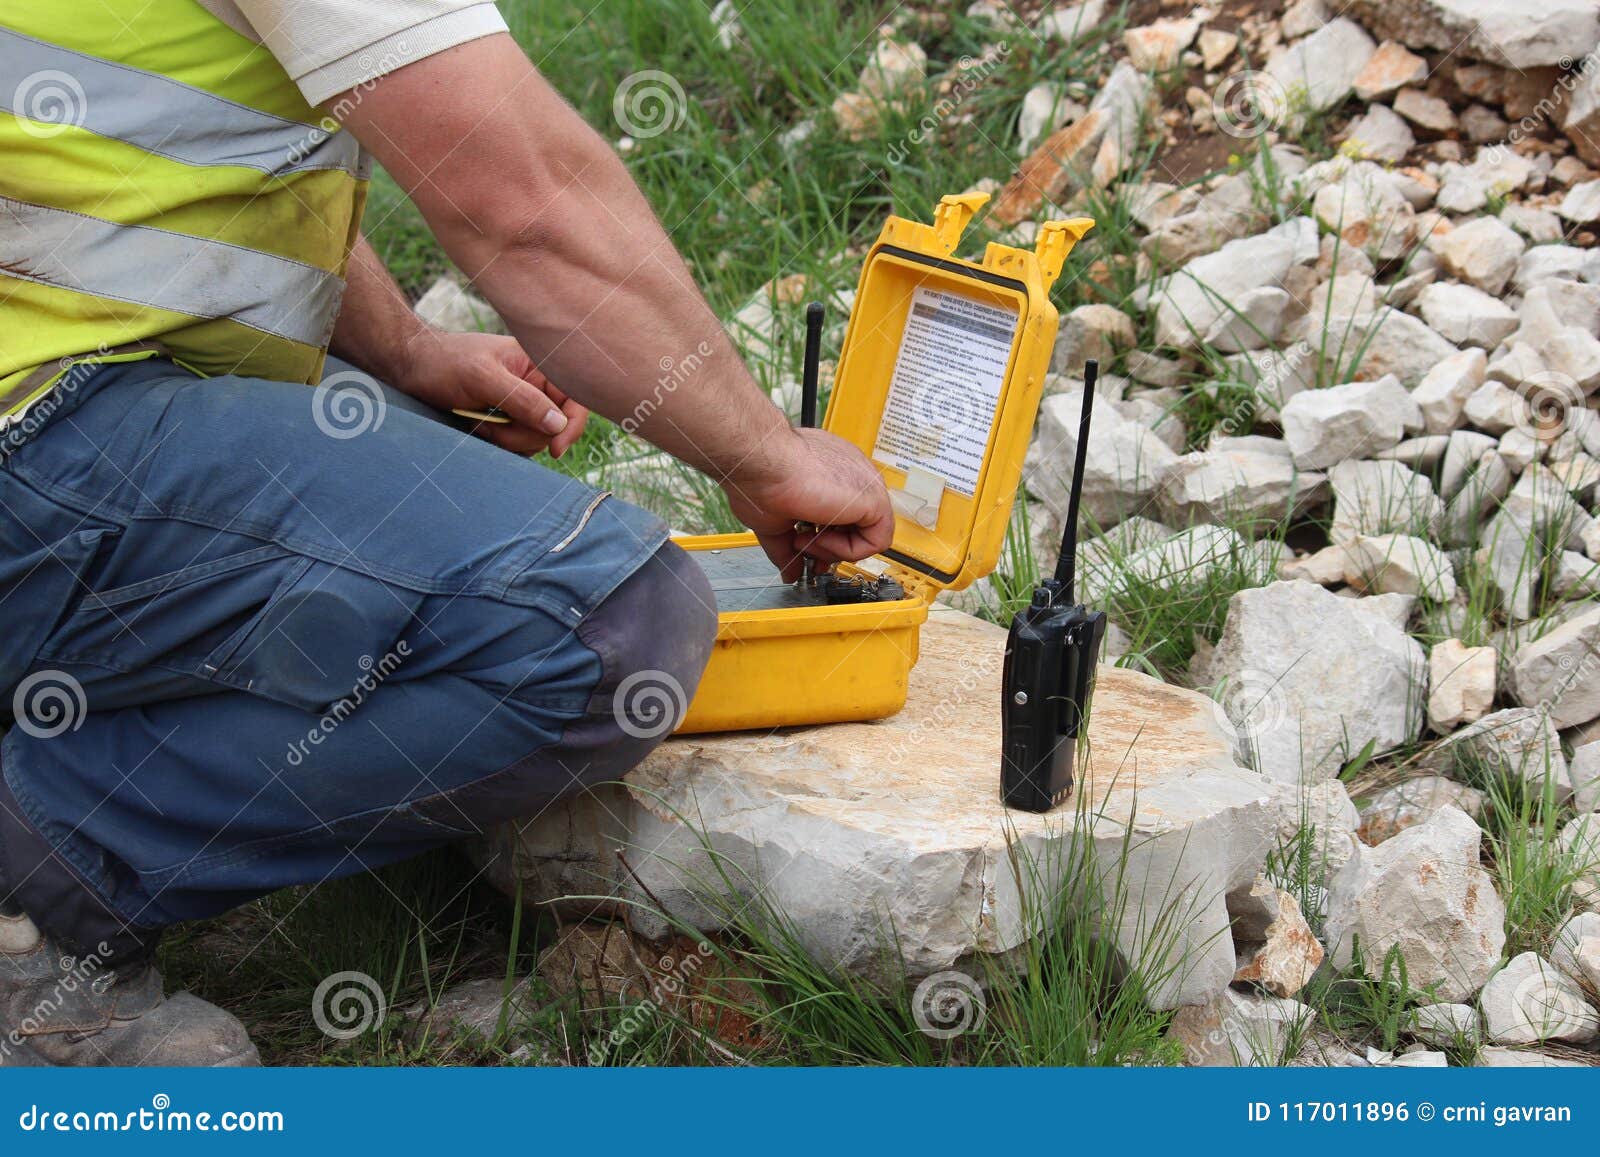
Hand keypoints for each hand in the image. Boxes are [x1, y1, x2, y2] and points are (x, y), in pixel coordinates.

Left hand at [399, 330, 588, 457]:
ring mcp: (524, 401)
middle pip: (555, 426)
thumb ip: (523, 400)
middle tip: (491, 425)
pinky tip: (480, 426)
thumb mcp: (482, 378)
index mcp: (540, 363)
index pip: (576, 399)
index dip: (571, 426)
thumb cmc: (443, 363)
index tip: (554, 449)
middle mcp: (537, 382)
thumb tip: (559, 425)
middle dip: (524, 434)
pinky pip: (520, 441)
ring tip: (479, 421)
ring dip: (508, 439)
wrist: (411, 368)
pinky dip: (501, 442)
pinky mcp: (510, 417)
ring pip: (536, 438)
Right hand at [722, 428, 895, 580]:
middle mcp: (853, 476)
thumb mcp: (775, 521)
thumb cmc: (762, 477)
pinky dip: (848, 550)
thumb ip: (786, 549)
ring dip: (835, 549)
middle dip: (832, 548)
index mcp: (833, 474)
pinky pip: (878, 539)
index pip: (845, 514)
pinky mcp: (875, 498)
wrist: (762, 462)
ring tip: (805, 540)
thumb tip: (788, 572)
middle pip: (859, 525)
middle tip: (804, 551)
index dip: (828, 539)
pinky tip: (819, 538)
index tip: (806, 549)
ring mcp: (866, 485)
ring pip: (870, 535)